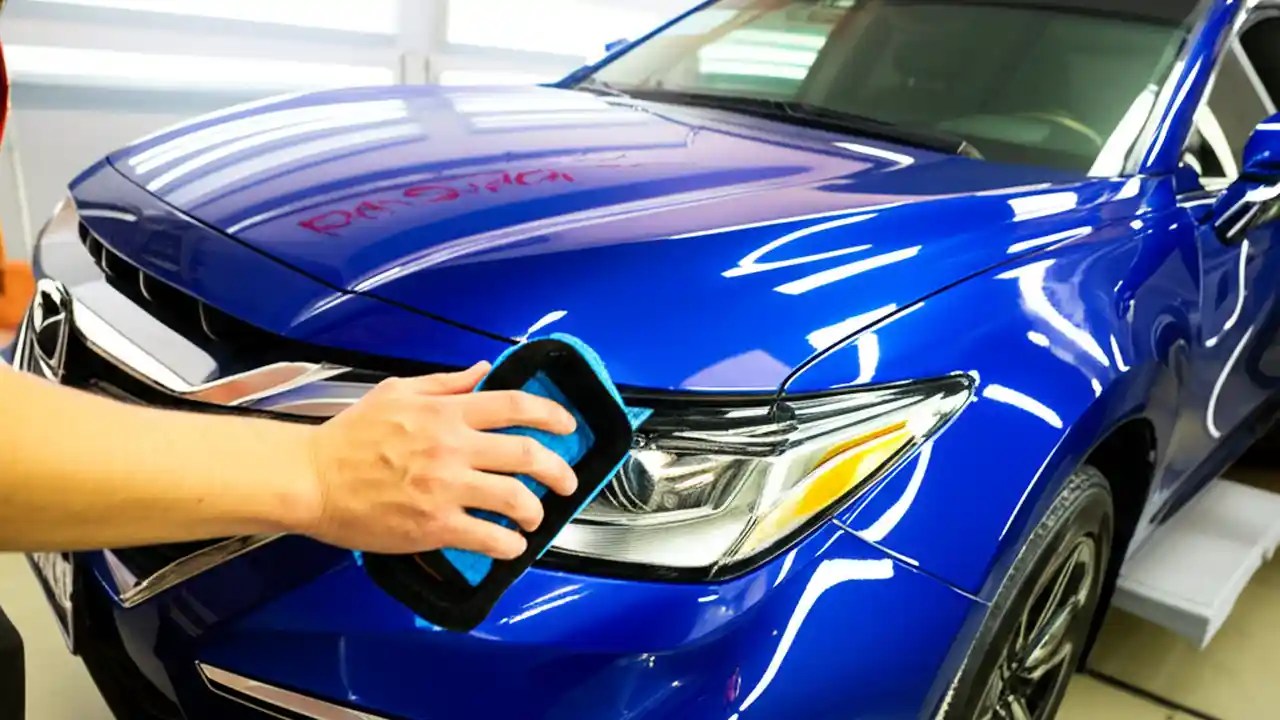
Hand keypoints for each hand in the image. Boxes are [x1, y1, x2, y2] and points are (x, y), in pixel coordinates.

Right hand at [300, 362, 577, 556]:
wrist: (310, 478)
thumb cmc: (349, 435)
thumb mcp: (397, 392)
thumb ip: (446, 384)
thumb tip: (483, 370)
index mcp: (446, 413)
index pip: (514, 405)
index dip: (551, 414)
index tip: (568, 426)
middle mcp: (452, 447)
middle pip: (526, 454)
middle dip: (559, 470)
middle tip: (568, 482)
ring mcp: (444, 488)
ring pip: (514, 498)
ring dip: (536, 510)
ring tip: (535, 516)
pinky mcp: (433, 526)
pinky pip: (487, 537)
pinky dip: (508, 544)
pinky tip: (511, 546)